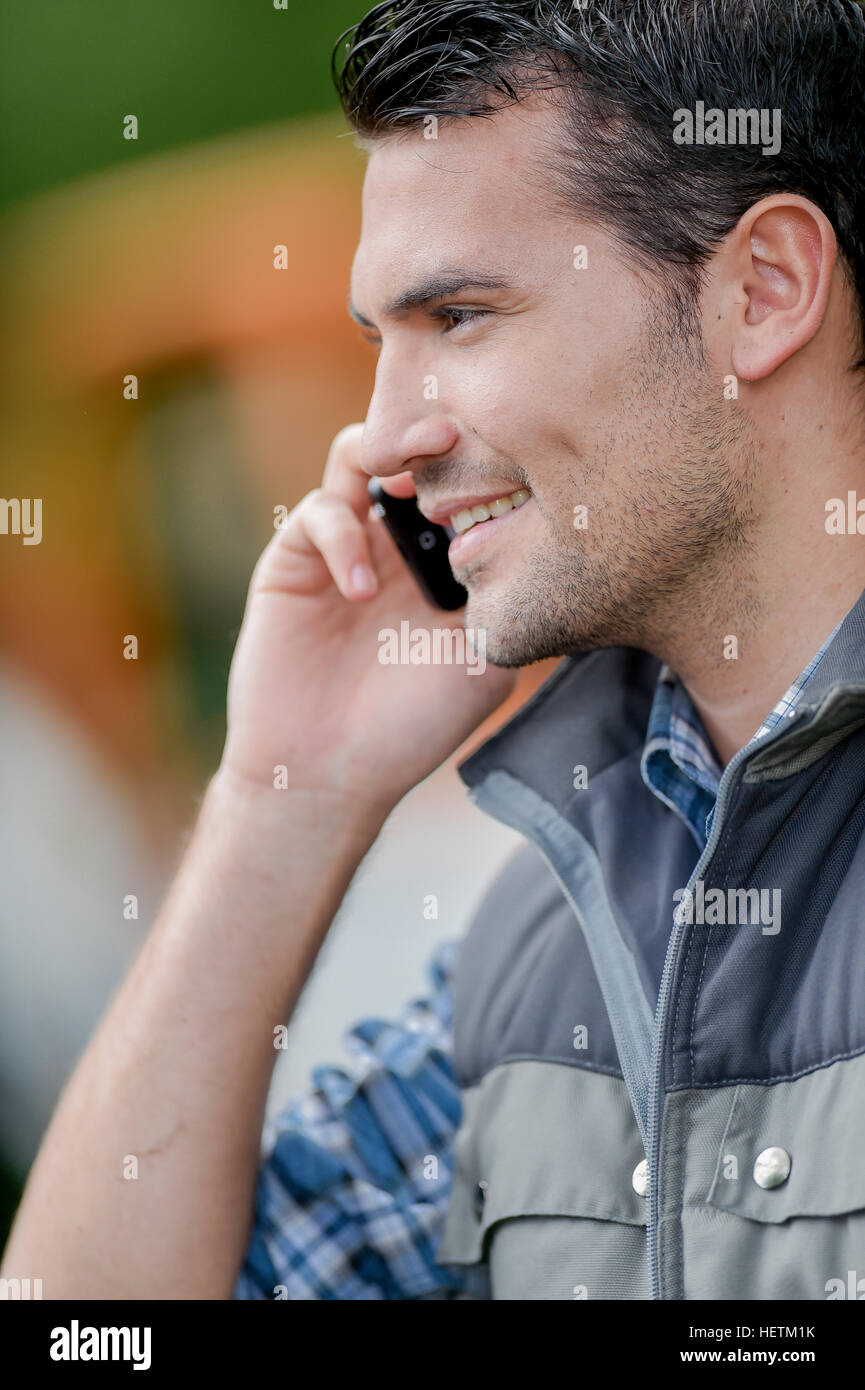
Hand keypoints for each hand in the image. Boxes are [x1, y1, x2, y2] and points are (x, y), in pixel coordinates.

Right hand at [220, 424, 515, 818]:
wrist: (327, 773)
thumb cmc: (410, 728)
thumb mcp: (483, 666)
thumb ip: (506, 603)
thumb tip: (546, 542)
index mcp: (444, 563)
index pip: (465, 483)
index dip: (485, 460)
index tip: (513, 457)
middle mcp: (396, 544)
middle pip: (414, 454)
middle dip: (438, 435)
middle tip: (461, 434)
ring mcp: (345, 547)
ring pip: (360, 457)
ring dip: (388, 452)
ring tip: (416, 480)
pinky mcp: (295, 560)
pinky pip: (320, 513)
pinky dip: (343, 538)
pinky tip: (363, 591)